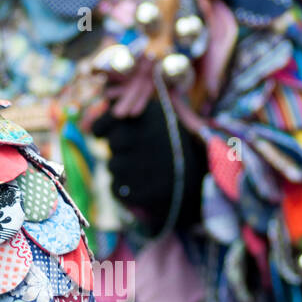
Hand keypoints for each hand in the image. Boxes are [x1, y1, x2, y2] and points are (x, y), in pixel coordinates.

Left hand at [91, 96, 205, 234]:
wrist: (202, 185)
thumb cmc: (172, 148)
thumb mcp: (159, 121)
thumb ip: (130, 113)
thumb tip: (100, 109)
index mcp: (156, 116)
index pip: (111, 119)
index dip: (102, 127)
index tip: (102, 134)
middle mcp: (154, 137)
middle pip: (114, 144)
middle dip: (117, 149)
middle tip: (130, 152)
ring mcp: (152, 166)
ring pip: (114, 167)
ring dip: (122, 169)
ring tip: (144, 169)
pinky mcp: (150, 191)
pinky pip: (117, 189)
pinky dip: (123, 189)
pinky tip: (141, 184)